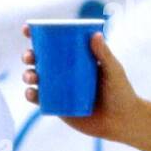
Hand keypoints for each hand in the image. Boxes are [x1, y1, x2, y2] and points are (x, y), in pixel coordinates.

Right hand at [21, 25, 139, 141]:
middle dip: (28, 55)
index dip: (37, 35)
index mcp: (75, 58)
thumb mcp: (113, 71)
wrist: (122, 122)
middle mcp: (64, 72)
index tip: (27, 29)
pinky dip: (30, 95)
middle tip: (29, 56)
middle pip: (40, 60)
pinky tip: (30, 93)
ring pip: (36, 79)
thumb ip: (105, 54)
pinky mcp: (58, 107)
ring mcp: (59, 89)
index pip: (54, 43)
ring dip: (27, 74)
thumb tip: (95, 35)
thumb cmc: (121, 92)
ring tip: (32, 76)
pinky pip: (39, 100)